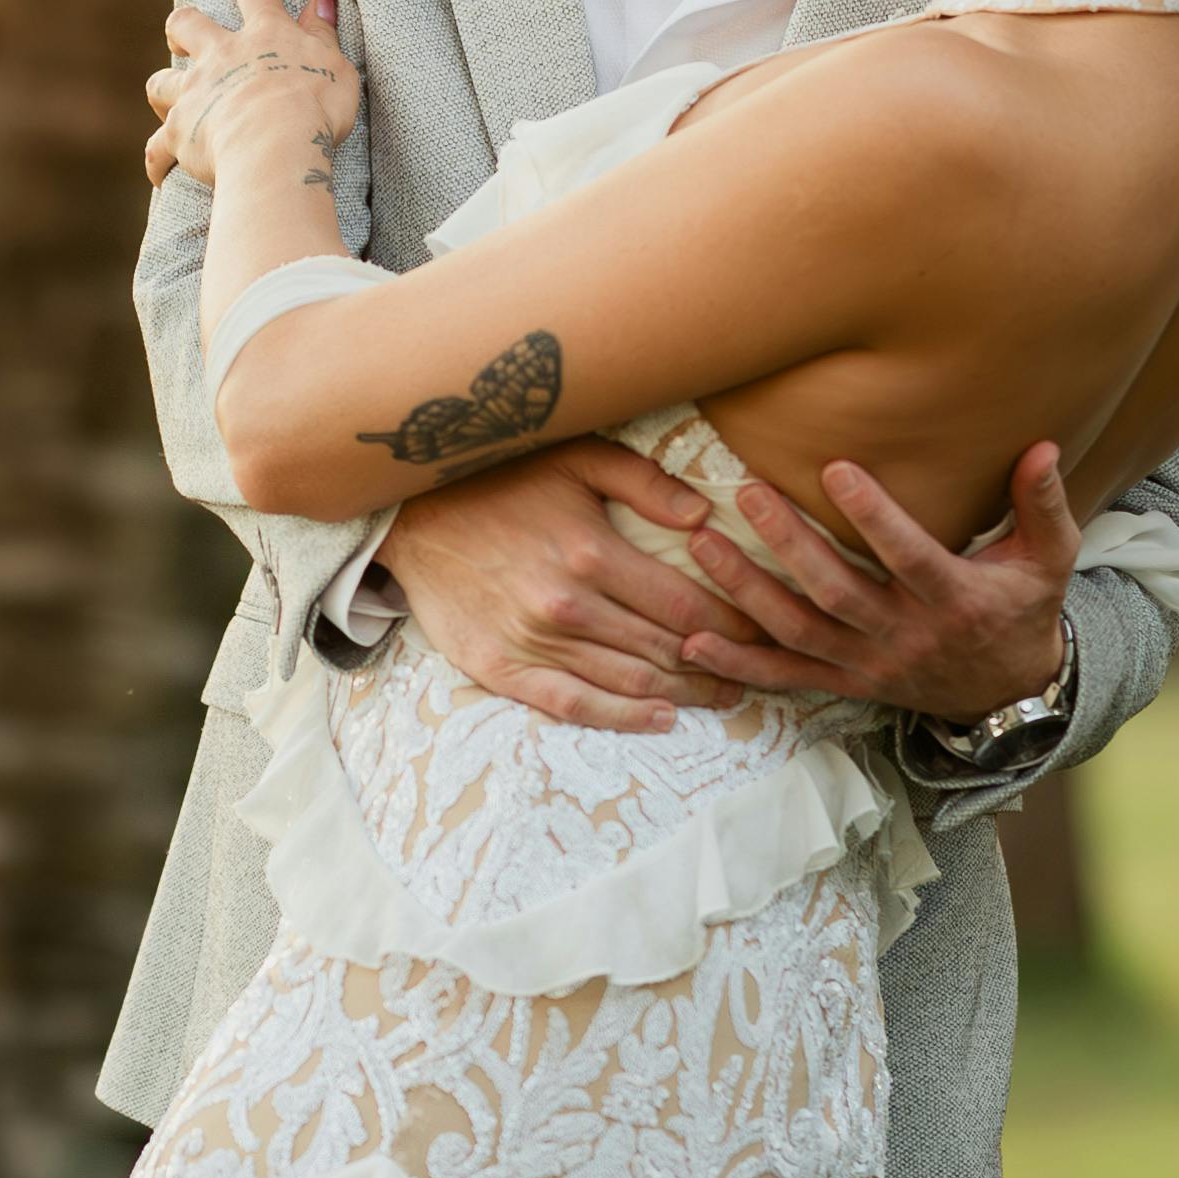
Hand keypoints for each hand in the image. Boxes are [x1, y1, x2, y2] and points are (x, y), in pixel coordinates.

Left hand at [145, 0, 356, 192]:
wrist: (276, 147)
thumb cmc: (316, 109)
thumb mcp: (337, 66)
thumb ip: (324, 35)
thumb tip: (323, 0)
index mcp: (263, 36)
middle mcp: (221, 56)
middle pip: (185, 25)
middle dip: (181, 28)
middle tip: (182, 36)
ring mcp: (195, 93)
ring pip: (159, 82)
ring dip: (164, 93)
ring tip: (171, 108)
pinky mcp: (179, 133)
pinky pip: (157, 149)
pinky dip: (157, 161)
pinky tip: (158, 175)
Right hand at [368, 440, 762, 733]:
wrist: (412, 516)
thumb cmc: (503, 480)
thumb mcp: (576, 459)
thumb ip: (645, 483)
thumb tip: (707, 515)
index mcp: (592, 553)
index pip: (684, 604)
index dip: (733, 623)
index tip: (766, 629)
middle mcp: (567, 605)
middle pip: (665, 649)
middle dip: (720, 664)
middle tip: (761, 670)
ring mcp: (533, 642)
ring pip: (629, 681)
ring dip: (685, 694)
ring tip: (727, 696)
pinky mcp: (501, 669)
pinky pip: (573, 705)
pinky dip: (622, 717)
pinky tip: (660, 718)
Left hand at [665, 442, 1078, 732]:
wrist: (1010, 692)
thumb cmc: (1023, 608)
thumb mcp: (1049, 558)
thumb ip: (1042, 503)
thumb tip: (1043, 446)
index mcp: (955, 600)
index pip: (909, 557)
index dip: (874, 517)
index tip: (837, 468)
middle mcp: (908, 637)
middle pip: (838, 593)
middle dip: (790, 545)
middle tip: (747, 495)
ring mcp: (872, 665)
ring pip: (801, 632)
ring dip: (749, 593)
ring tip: (705, 548)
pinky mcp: (849, 685)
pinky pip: (788, 678)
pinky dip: (741, 664)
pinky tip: (695, 640)